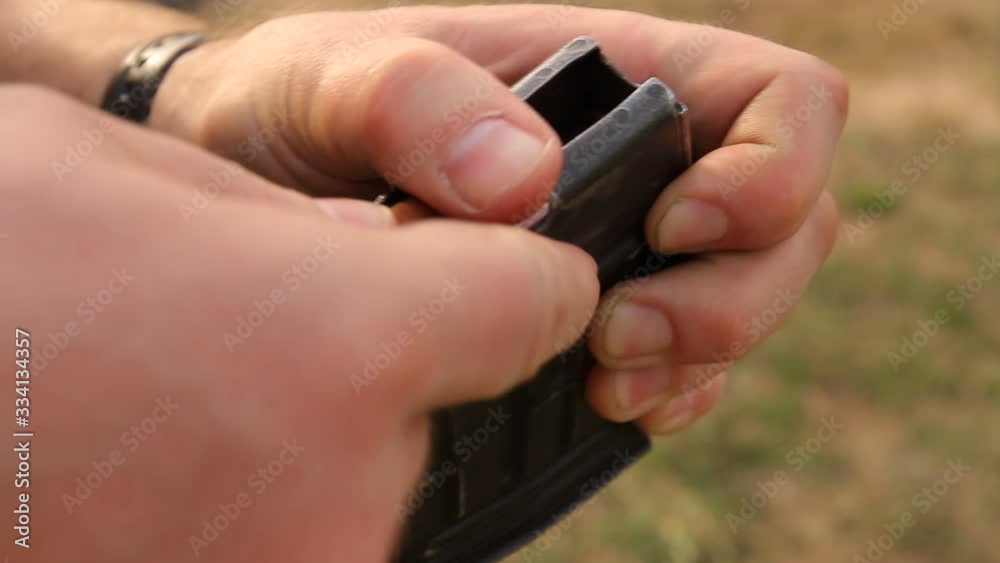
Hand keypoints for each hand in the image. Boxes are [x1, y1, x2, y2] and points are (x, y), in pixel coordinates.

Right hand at [0, 86, 596, 562]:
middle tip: (226, 350)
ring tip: (151, 423)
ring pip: (353, 493)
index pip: (531, 302)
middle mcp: (349, 486)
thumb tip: (365, 256)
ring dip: (286, 453)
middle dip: (356, 373)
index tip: (500, 276)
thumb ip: (274, 215)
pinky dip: (231, 523)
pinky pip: (286, 548)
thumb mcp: (105, 171)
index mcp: (348, 338)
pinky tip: (133, 490)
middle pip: (423, 408)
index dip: (517, 276)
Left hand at [149, 5, 848, 433]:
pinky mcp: (597, 312)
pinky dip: (671, 391)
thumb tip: (527, 179)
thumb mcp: (326, 79)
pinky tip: (608, 405)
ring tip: (607, 385)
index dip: (772, 171)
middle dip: (732, 298)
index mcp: (618, 72)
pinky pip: (689, 360)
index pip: (782, 101)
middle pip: (790, 224)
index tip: (672, 224)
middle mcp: (644, 159)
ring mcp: (629, 241)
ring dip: (703, 356)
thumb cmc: (297, 107)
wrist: (256, 179)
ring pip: (749, 297)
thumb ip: (412, 101)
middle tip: (616, 338)